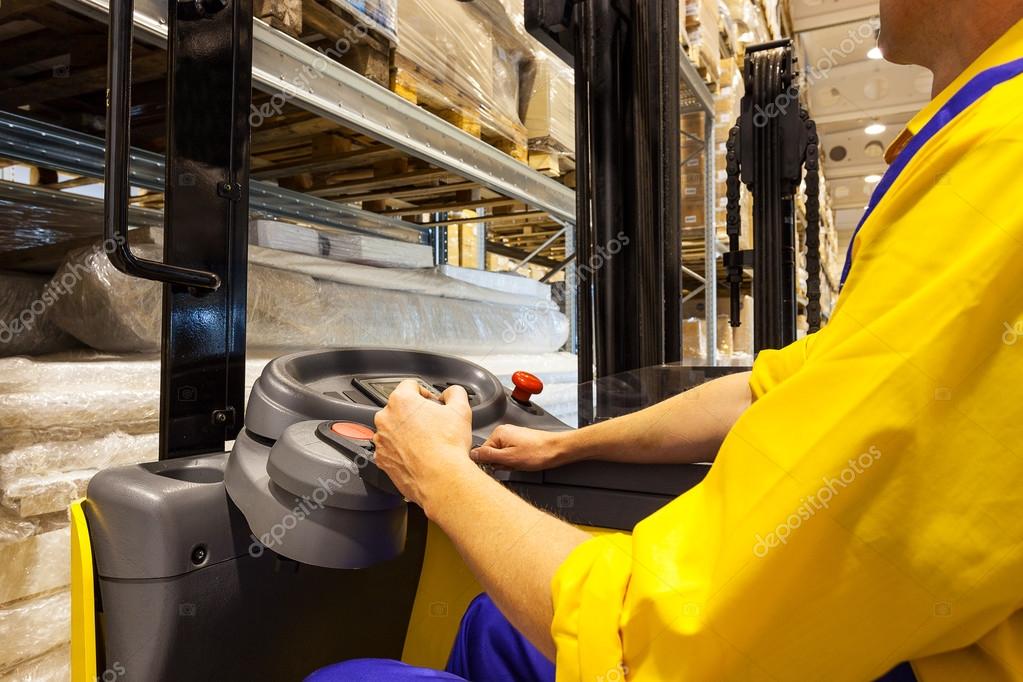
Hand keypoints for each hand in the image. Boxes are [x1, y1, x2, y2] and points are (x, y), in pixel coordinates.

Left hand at [373, 380, 477, 509]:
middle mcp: (385, 418)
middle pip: (400, 408)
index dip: (426, 393)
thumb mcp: (461, 409)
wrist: (441, 479)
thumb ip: (455, 393)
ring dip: (408, 433)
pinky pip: (391, 449)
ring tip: (427, 443)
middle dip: (416, 415)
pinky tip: (419, 455)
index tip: (433, 404)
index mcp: (401, 400)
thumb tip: (451, 393)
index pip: (410, 386)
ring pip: (394, 430)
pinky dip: (402, 451)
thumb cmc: (448, 446)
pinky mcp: (381, 460)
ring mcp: (381, 440)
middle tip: (433, 425)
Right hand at [471, 425, 571, 470]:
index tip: (502, 465)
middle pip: (492, 454)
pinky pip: (510, 454)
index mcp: (499, 433)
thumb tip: (472, 454)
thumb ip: (488, 456)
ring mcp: (512, 435)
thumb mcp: (509, 458)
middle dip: (502, 463)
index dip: (492, 463)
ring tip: (520, 462)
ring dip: (509, 463)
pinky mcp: (519, 441)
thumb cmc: (538, 453)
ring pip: (502, 455)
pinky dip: (515, 460)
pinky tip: (524, 461)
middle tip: (513, 464)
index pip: (483, 452)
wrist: (557, 450)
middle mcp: (504, 431)